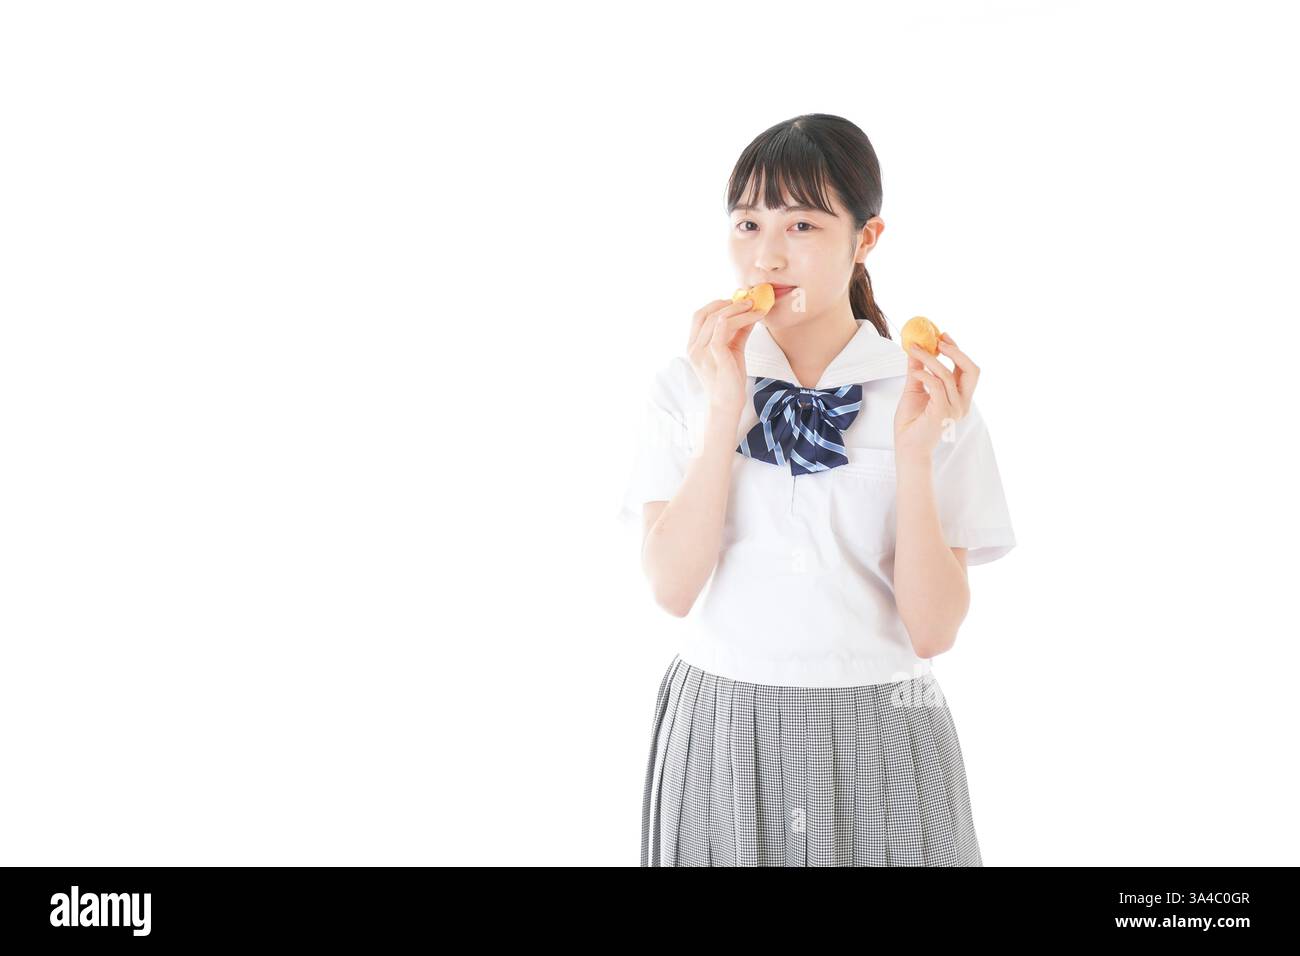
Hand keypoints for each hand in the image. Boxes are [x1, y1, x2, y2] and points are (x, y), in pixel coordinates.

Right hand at [686, 297, 762, 418]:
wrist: (727, 404)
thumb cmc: (729, 379)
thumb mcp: (733, 350)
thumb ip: (738, 332)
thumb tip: (750, 312)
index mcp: (694, 345)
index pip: (699, 315)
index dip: (716, 303)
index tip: (735, 300)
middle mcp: (693, 348)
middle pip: (707, 314)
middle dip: (729, 304)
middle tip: (749, 301)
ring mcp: (701, 354)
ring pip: (717, 320)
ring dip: (738, 311)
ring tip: (755, 309)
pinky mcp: (715, 359)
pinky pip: (720, 333)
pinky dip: (734, 321)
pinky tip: (750, 318)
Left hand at [893, 332, 979, 458]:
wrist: (906, 446)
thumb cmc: (911, 423)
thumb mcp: (914, 389)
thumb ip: (917, 370)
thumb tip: (915, 350)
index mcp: (959, 397)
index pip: (967, 370)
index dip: (957, 350)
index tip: (942, 335)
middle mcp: (962, 403)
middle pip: (972, 370)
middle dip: (956, 351)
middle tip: (937, 340)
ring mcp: (954, 409)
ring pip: (948, 375)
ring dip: (929, 359)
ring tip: (914, 351)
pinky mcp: (942, 413)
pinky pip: (936, 386)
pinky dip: (925, 375)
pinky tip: (914, 372)